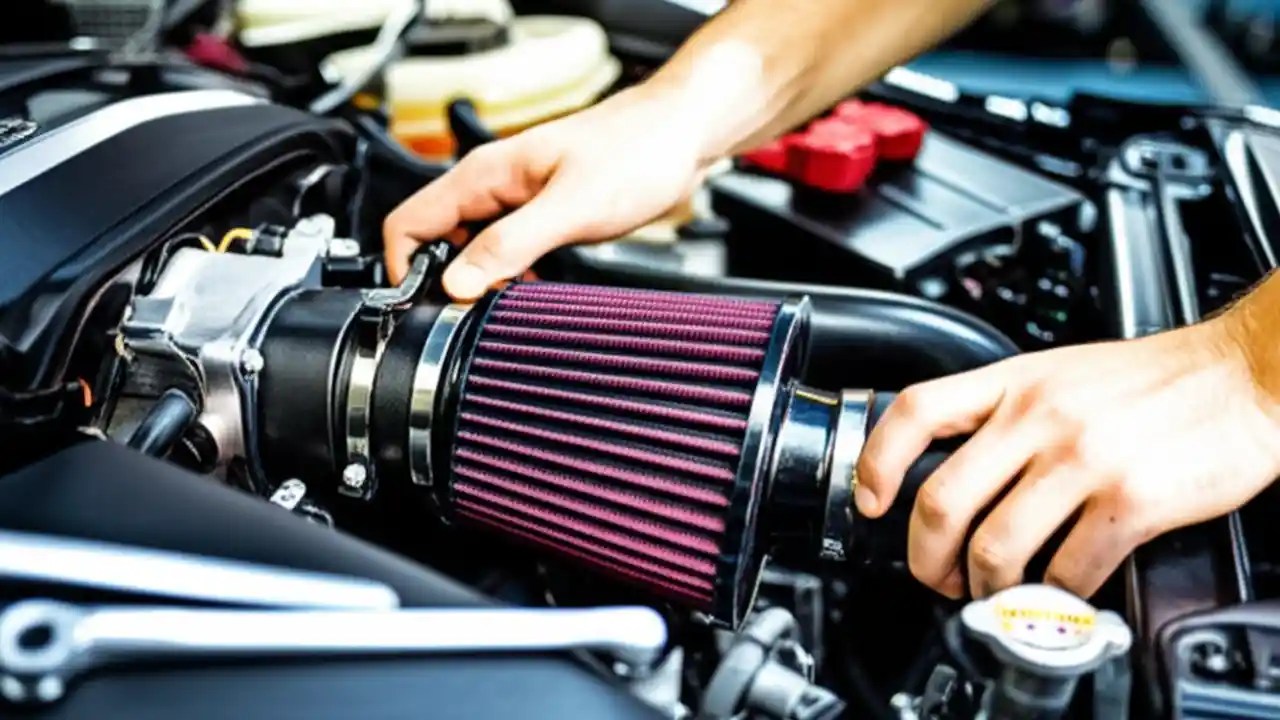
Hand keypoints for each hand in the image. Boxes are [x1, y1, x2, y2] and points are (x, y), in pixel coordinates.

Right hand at [383, 87, 710, 298]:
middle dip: (443, 283)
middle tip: (472, 316)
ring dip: (480, 282)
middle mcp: (493, 186)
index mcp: (484, 175)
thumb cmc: (636, 152)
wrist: (682, 134)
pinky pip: (505, 250)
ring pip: (470, 249)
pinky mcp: (541, 214)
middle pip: (434, 241)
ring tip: (506, 305)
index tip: (424, 307)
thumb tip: (458, 283)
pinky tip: (531, 289)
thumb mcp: (571, 206)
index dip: (404, 269)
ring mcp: (516, 200)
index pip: (407, 223)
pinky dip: (509, 275)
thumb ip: (511, 243)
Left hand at [854, 313, 1279, 599]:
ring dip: (984, 586)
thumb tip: (954, 467)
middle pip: (942, 499)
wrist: (1248, 375)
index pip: (916, 413)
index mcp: (1015, 381)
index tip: (870, 501)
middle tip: (935, 576)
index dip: (877, 462)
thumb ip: (1005, 412)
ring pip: (995, 546)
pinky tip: (1059, 591)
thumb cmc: (1159, 380)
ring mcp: (1084, 460)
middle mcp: (1040, 417)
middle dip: (925, 556)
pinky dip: (1054, 594)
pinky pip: (1067, 570)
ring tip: (994, 592)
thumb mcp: (1061, 372)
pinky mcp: (1131, 502)